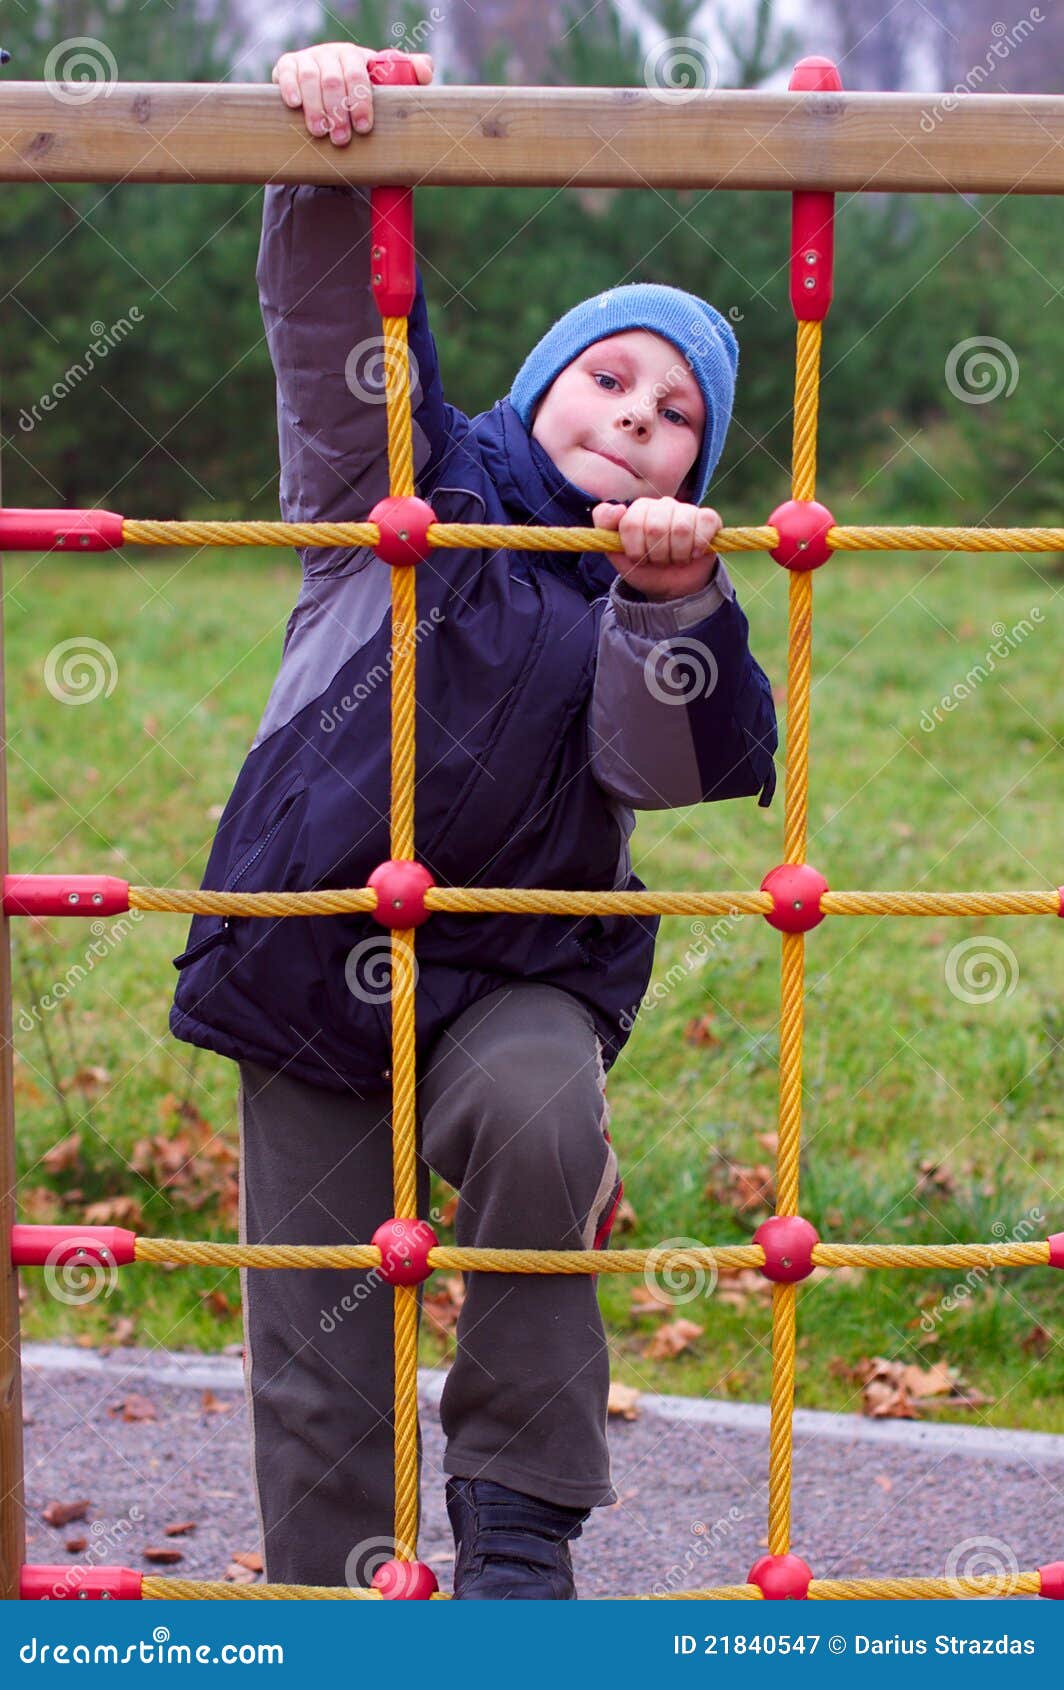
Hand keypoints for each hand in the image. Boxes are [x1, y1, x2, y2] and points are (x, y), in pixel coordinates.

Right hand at [271, 42, 433, 144]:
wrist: (323, 94)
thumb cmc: (358, 95)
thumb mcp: (382, 86)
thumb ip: (407, 76)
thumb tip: (425, 70)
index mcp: (356, 58)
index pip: (359, 74)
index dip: (361, 100)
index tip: (364, 127)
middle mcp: (331, 55)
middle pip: (334, 79)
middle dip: (338, 110)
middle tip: (341, 139)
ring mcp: (308, 59)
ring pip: (310, 78)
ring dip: (316, 107)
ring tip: (320, 133)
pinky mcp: (286, 66)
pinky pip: (286, 73)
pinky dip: (289, 87)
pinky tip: (295, 105)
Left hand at [592, 497, 722, 600]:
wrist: (674, 588)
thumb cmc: (646, 568)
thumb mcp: (617, 554)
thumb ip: (605, 527)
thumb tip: (618, 508)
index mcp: (639, 510)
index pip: (631, 522)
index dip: (635, 548)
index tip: (639, 558)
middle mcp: (662, 505)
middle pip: (655, 526)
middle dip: (656, 554)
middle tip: (659, 561)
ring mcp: (686, 509)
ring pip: (681, 528)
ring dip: (677, 554)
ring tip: (675, 559)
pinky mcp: (708, 518)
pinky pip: (705, 522)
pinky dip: (698, 545)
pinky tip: (694, 554)